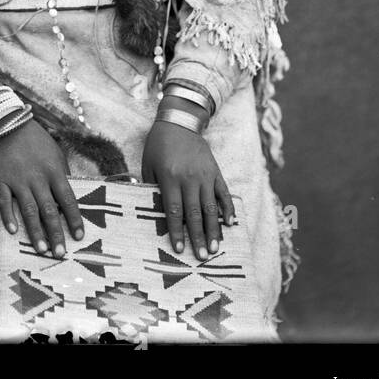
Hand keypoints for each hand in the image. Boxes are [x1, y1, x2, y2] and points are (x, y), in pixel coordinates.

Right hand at [0, 120, 84, 258]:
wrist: (6, 122)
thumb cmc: (34, 139)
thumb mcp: (55, 152)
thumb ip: (63, 173)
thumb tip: (69, 195)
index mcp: (54, 170)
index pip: (67, 199)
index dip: (74, 219)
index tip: (79, 236)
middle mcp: (37, 178)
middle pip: (49, 210)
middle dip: (56, 234)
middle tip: (60, 254)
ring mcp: (17, 180)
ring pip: (29, 211)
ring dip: (36, 233)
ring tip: (42, 250)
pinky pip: (4, 202)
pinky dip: (8, 217)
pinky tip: (13, 231)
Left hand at [141, 120, 233, 260]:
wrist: (179, 121)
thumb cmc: (158, 145)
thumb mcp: (148, 164)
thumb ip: (152, 188)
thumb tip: (154, 213)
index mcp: (170, 177)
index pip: (174, 210)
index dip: (177, 231)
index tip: (179, 249)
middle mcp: (189, 178)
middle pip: (194, 213)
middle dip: (198, 237)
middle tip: (202, 257)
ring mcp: (205, 175)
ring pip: (211, 207)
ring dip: (213, 229)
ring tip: (215, 248)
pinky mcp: (215, 171)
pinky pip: (223, 193)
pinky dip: (228, 209)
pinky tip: (230, 224)